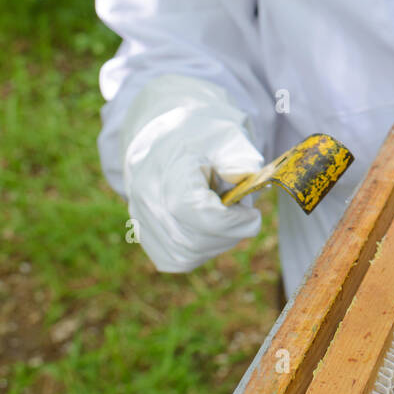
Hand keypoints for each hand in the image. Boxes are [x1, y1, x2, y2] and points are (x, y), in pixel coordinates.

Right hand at [120, 75, 265, 271]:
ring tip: (223, 213)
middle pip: (194, 239)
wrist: (167, 136)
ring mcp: (141, 219)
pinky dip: (201, 250)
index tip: (252, 213)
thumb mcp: (228, 134)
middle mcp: (147, 198)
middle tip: (241, 211)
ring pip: (186, 254)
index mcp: (166, 170)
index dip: (233, 221)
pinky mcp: (145, 236)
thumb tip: (245, 178)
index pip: (198, 213)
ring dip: (217, 241)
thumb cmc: (202, 135)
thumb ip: (240, 157)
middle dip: (230, 231)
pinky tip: (209, 227)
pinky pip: (176, 260)